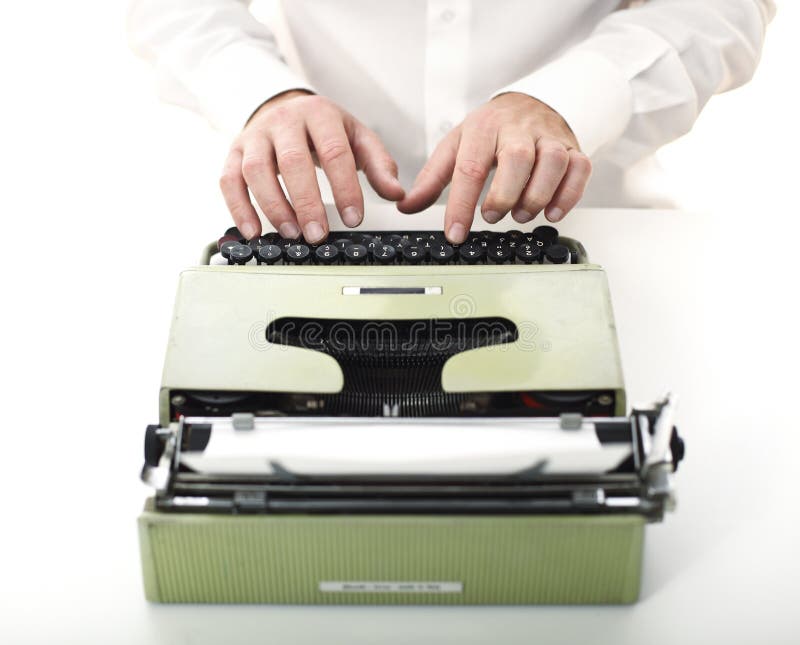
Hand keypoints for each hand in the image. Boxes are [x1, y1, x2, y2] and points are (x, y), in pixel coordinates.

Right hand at [220, 91, 404, 242]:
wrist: (284, 107)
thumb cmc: (324, 130)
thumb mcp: (357, 138)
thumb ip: (379, 165)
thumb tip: (397, 194)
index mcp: (319, 114)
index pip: (334, 151)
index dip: (344, 187)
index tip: (354, 219)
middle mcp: (283, 121)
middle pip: (292, 161)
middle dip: (306, 201)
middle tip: (318, 234)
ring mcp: (255, 135)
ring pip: (256, 170)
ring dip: (273, 206)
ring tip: (292, 234)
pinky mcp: (234, 152)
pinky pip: (229, 181)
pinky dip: (239, 209)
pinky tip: (254, 232)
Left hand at [397, 93, 591, 242]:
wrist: (531, 102)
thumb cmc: (491, 131)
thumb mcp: (456, 147)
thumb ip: (431, 179)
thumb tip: (405, 206)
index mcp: (483, 128)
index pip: (470, 167)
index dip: (461, 205)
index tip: (455, 234)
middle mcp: (519, 129)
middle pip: (516, 159)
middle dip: (504, 195)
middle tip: (492, 216)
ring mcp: (549, 137)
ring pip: (552, 163)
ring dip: (537, 197)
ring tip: (520, 214)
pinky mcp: (573, 148)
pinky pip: (579, 169)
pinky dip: (569, 195)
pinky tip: (552, 212)